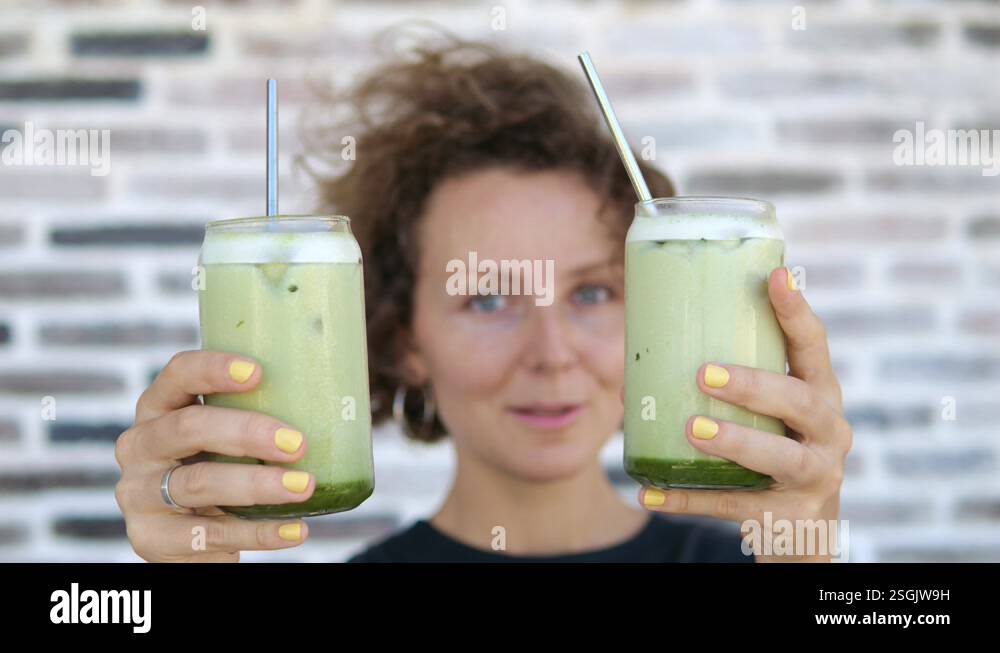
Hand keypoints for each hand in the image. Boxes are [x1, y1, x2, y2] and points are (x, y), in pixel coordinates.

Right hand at [115, 351, 315, 561]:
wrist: (191, 540)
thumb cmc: (220, 470)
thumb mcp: (225, 440)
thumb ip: (258, 416)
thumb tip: (344, 406)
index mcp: (159, 407)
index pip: (178, 374)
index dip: (213, 369)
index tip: (258, 372)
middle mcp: (140, 445)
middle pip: (188, 427)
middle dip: (247, 431)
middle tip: (297, 443)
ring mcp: (140, 494)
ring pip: (199, 482)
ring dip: (258, 484)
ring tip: (305, 486)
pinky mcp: (152, 538)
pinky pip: (211, 534)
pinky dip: (260, 532)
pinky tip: (296, 530)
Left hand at [635, 268, 850, 561]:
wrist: (801, 527)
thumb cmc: (772, 445)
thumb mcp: (769, 411)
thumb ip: (730, 379)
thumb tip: (639, 356)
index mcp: (821, 393)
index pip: (814, 347)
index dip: (797, 312)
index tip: (778, 276)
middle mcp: (829, 431)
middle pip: (801, 402)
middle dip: (755, 386)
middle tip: (705, 374)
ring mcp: (814, 476)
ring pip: (780, 457)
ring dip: (735, 441)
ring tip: (693, 428)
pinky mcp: (787, 516)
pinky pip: (733, 505)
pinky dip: (689, 499)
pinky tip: (650, 494)